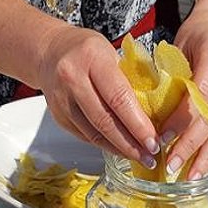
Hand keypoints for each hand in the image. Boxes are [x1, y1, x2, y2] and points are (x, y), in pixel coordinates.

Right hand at [37, 25, 159, 166]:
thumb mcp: (113, 53)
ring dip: (119, 149)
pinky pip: (85, 136)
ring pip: (93, 133)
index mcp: (92, 59)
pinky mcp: (58, 116)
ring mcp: (61, 100)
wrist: (50, 51)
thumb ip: (132, 78)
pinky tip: (120, 149)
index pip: (119, 98)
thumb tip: (157, 112)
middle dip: (131, 143)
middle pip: (105, 120)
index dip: (138, 124)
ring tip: (139, 157)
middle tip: (150, 156)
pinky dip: (105, 145)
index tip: (154, 140)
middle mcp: (73, 79)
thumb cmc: (87, 50)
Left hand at [160, 0, 207, 178]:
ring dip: (205, 156)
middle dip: (190, 145)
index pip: (199, 94)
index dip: (180, 119)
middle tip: (170, 165)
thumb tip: (144, 109)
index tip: (161, 137)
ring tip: (189, 178)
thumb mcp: (176, 47)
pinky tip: (201, 169)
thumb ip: (167, 75)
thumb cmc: (195, 36)